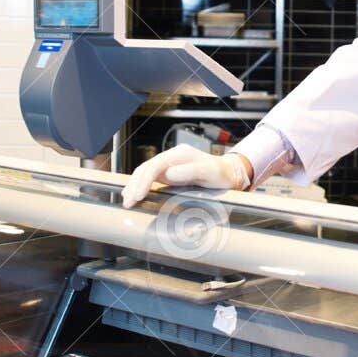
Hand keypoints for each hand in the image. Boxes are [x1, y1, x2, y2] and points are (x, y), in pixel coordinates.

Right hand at [121, 146, 251, 206]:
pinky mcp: (170, 174)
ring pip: (146, 173)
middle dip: (135, 185)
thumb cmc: (222, 174)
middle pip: (146, 168)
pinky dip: (141, 187)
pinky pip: (151, 179)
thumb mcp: (210, 172)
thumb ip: (191, 171)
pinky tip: (134, 195)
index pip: (155, 165)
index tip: (138, 194)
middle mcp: (172, 158)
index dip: (144, 180)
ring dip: (135, 186)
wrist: (230, 174)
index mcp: (179, 154)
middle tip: (128, 201)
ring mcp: (170, 166)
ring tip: (127, 200)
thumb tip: (170, 174)